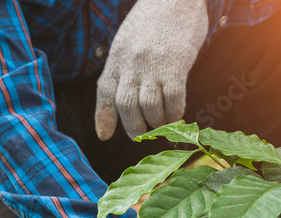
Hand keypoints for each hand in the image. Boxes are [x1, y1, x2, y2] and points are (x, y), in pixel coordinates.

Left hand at [94, 0, 208, 139]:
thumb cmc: (154, 19)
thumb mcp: (129, 39)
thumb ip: (126, 65)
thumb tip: (126, 94)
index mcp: (117, 56)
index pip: (105, 91)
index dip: (104, 116)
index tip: (104, 135)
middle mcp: (131, 63)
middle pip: (126, 105)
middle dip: (133, 126)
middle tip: (142, 135)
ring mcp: (153, 65)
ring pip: (148, 107)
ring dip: (155, 122)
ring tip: (161, 123)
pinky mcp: (175, 66)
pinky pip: (173, 99)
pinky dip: (174, 113)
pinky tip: (176, 114)